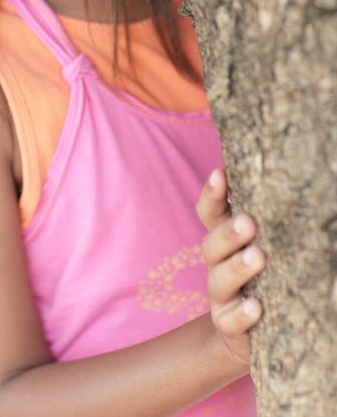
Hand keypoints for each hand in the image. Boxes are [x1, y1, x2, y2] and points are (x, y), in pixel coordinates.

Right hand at [196, 168, 264, 367]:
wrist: (248, 331)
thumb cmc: (264, 276)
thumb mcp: (261, 244)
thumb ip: (267, 222)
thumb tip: (295, 192)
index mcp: (224, 240)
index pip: (210, 213)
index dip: (211, 194)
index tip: (220, 174)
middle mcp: (216, 264)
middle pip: (210, 245)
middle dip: (228, 232)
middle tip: (249, 222)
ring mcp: (220, 295)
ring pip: (218, 280)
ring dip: (236, 268)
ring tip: (257, 257)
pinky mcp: (228, 324)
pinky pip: (229, 320)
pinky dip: (241, 314)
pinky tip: (256, 307)